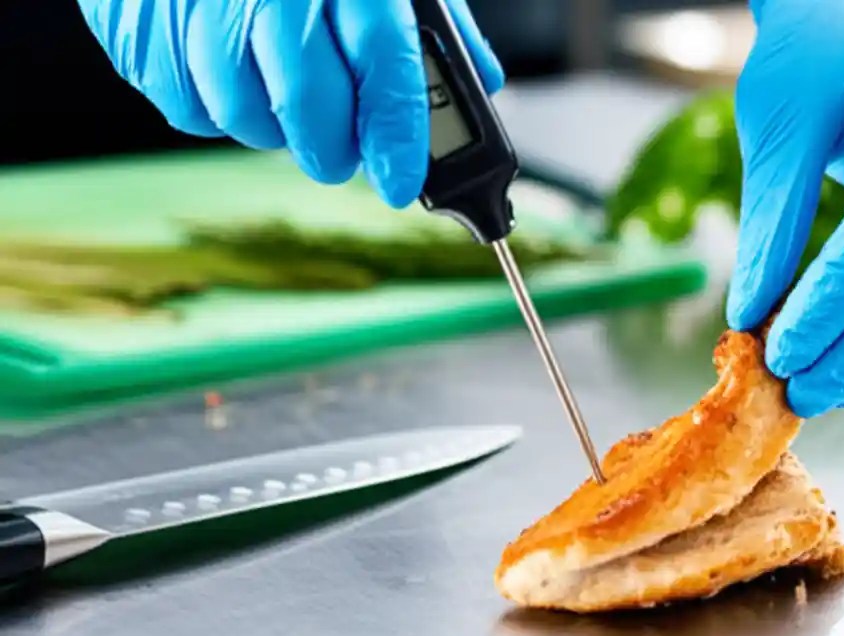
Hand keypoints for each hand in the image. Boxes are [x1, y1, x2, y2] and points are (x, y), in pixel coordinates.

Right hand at [77, 0, 503, 207]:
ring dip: (271, 128)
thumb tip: (475, 85)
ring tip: (278, 92)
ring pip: (242, 112)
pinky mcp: (141, 28)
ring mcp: (198, 4)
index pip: (384, 61)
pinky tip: (227, 73)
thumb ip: (425, 26)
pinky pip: (186, 107)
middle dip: (332, 150)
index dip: (397, 136)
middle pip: (307, 99)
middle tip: (340, 156)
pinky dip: (214, 109)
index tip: (404, 184)